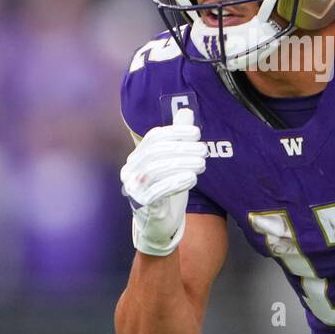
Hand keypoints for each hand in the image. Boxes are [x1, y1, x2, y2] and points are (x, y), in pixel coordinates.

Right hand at [119, 107, 206, 256]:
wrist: (158, 222)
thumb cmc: (165, 188)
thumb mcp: (173, 161)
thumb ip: (177, 137)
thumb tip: (186, 111)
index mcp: (137, 156)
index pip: (154, 137)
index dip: (175, 132)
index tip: (196, 133)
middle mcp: (131, 170)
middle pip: (155, 153)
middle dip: (182, 149)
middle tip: (204, 150)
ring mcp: (134, 187)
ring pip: (156, 170)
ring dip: (182, 164)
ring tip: (202, 164)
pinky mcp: (142, 203)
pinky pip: (157, 191)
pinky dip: (176, 182)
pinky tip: (191, 179)